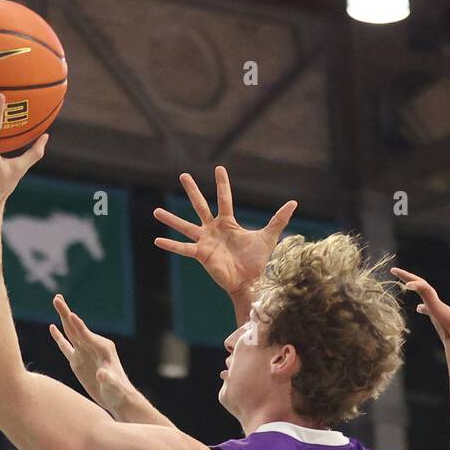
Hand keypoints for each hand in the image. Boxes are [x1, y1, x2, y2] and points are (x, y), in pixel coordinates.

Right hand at [49, 297, 136, 415]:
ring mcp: (84, 353)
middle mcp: (93, 346)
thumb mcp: (114, 386)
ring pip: (70, 332)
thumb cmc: (119, 393)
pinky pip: (66, 346)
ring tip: (56, 301)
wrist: (118, 399)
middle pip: (76, 328)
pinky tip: (52, 327)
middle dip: (66, 313)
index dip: (78, 326)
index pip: (87, 335)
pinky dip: (59, 337)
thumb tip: (102, 374)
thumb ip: (108, 379)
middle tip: (57, 297)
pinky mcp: (78, 361)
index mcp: (103, 348)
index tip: (71, 315)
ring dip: (63, 318)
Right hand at [154, 167, 296, 298]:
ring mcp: (205, 241)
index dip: (222, 183)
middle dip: (192, 190)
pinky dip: (170, 245)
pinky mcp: (201, 254)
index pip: (224, 198)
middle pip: (200, 205)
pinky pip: (183, 248)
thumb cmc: (257, 261)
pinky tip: (156, 240)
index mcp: (228, 223)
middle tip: (183, 175)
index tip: (219, 168)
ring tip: (155, 211)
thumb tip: (293, 202)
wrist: (250, 281)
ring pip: (185, 226)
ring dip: (171, 219)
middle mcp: (214, 230)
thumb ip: (278, 219)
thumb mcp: (268, 236)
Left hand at [392, 269, 449, 345]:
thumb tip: (418, 307)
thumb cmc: (447, 328)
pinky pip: (426, 290)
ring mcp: (434, 300)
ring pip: (421, 283)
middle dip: (406, 276)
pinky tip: (407, 285)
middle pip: (418, 282)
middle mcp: (431, 298)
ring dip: (409, 277)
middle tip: (393, 270)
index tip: (398, 278)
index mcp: (429, 301)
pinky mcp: (436, 303)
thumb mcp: (432, 316)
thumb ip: (426, 310)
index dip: (409, 282)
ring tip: (396, 272)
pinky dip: (417, 286)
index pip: (418, 287)